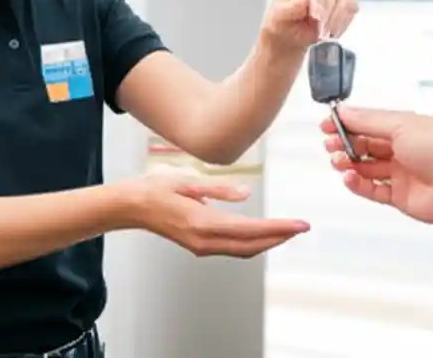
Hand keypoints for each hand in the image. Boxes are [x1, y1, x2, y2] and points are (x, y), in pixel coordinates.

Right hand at [127, 172, 310, 257]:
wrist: (131, 207)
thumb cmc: (155, 190)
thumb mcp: (188, 182)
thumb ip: (219, 189)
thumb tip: (246, 193)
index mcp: (203, 223)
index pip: (250, 230)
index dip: (278, 229)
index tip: (298, 225)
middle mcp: (204, 240)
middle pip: (251, 246)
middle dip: (279, 238)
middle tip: (302, 228)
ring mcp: (201, 246)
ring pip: (243, 250)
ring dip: (268, 242)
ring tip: (288, 231)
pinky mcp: (199, 245)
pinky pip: (233, 249)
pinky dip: (252, 243)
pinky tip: (262, 235)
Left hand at [261, 0, 357, 51]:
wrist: (291, 35)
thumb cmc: (283, 24)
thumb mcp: (280, 18)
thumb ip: (292, 7)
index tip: (317, 17)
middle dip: (329, 12)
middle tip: (322, 33)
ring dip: (337, 19)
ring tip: (325, 34)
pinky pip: (352, 6)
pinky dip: (343, 21)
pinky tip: (332, 31)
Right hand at [320, 107, 432, 226]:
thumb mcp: (401, 126)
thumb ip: (369, 120)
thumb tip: (346, 111)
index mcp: (405, 128)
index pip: (369, 123)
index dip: (348, 123)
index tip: (328, 124)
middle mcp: (402, 149)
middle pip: (365, 145)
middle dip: (345, 143)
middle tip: (330, 144)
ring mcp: (400, 173)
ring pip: (365, 167)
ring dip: (348, 163)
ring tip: (338, 161)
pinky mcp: (398, 195)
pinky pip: (371, 189)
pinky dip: (357, 184)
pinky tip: (350, 177)